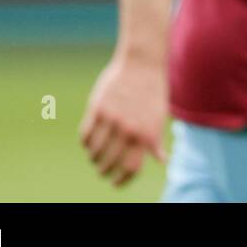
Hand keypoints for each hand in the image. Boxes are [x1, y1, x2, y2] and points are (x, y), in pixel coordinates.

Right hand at [79, 54, 169, 186]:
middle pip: (109, 163)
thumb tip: (162, 160)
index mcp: (146, 134)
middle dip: (105, 172)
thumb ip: (156, 140)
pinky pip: (84, 135)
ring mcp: (112, 119)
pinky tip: (88, 143)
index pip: (131, 169)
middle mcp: (129, 129)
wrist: (143, 63)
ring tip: (95, 158)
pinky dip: (84, 143)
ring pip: (94, 151)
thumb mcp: (159, 116)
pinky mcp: (97, 108)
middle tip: (102, 172)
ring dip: (93, 158)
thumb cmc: (153, 90)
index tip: (115, 184)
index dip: (122, 180)